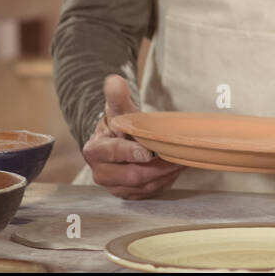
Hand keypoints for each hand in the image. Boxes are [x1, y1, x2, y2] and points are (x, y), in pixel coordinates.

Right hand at [81, 74, 183, 199]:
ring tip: (180, 159)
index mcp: (94, 150)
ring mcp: (114, 187)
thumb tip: (114, 80)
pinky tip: (176, 167)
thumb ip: (117, 96)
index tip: (148, 150)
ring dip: (164, 174)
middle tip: (176, 154)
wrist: (119, 141)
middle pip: (131, 175)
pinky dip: (165, 181)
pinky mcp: (129, 194)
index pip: (111, 153)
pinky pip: (150, 192)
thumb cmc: (120, 123)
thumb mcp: (119, 109)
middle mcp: (101, 173)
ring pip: (144, 186)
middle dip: (155, 166)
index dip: (129, 152)